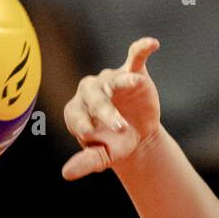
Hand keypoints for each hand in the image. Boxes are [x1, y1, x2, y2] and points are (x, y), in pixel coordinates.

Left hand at [61, 37, 161, 179]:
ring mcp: (111, 81)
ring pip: (115, 79)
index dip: (83, 125)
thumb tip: (66, 174)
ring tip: (134, 83)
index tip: (91, 136)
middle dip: (106, 111)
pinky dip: (142, 48)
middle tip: (121, 128)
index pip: (76, 115)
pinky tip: (152, 43)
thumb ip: (86, 162)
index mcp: (77, 110)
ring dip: (125, 82)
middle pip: (95, 97)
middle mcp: (90, 91)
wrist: (137, 135)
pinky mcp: (132, 74)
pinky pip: (135, 57)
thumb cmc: (114, 145)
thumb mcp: (103, 156)